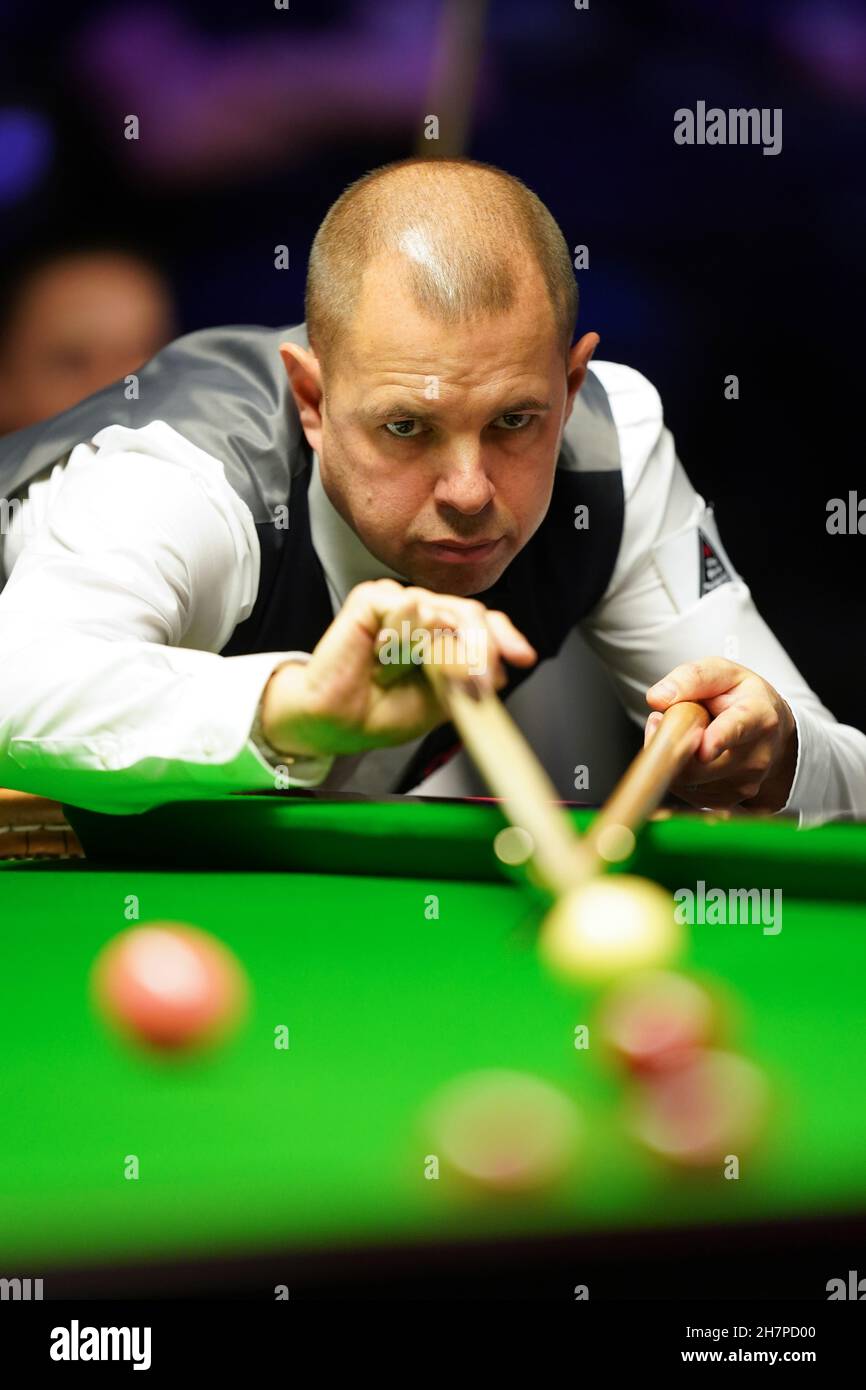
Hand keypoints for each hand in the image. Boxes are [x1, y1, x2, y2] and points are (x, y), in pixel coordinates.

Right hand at [260, 578, 536, 756]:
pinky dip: (398, 638)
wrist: (336, 723)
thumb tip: (500, 668)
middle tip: (477, 683)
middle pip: (471, 613)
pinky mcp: (371, 599)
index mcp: (444, 636)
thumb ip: (469, 679)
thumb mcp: (441, 702)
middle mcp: (425, 615)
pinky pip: (404, 606)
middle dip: (479, 650)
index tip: (522, 657)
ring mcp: (399, 603)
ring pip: (441, 610)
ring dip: (430, 652)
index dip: (504, 637)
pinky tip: (380, 659)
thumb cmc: (381, 712)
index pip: (484, 624)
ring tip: (403, 677)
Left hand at [644, 657, 797, 811]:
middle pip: (699, 765)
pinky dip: (679, 772)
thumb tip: (658, 697)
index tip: (705, 750)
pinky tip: (692, 755)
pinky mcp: (728, 800)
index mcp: (758, 716)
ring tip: (690, 735)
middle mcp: (757, 755)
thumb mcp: (722, 673)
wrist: (769, 730)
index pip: (736, 729)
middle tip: (668, 718)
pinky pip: (685, 791)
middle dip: (672, 743)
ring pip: (685, 779)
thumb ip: (691, 678)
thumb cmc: (741, 698)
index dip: (718, 740)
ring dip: (673, 756)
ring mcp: (745, 783)